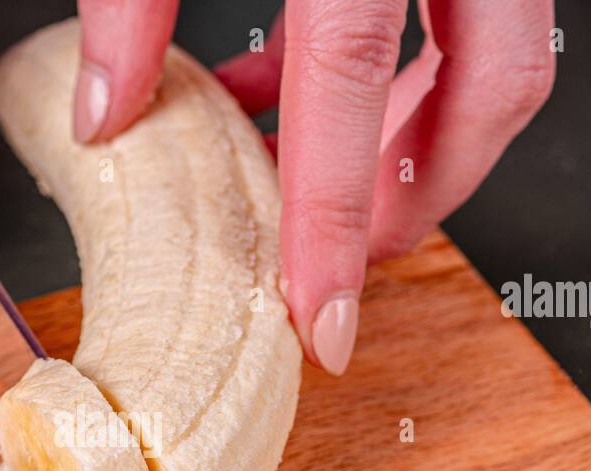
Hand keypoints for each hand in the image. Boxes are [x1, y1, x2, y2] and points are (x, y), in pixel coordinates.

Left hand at [77, 0, 556, 373]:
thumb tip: (102, 109)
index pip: (347, 84)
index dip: (334, 217)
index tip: (322, 321)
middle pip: (482, 93)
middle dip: (417, 195)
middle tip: (348, 263)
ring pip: (488, 66)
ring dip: (406, 141)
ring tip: (310, 184)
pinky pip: (449, 18)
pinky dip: (381, 77)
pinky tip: (288, 92)